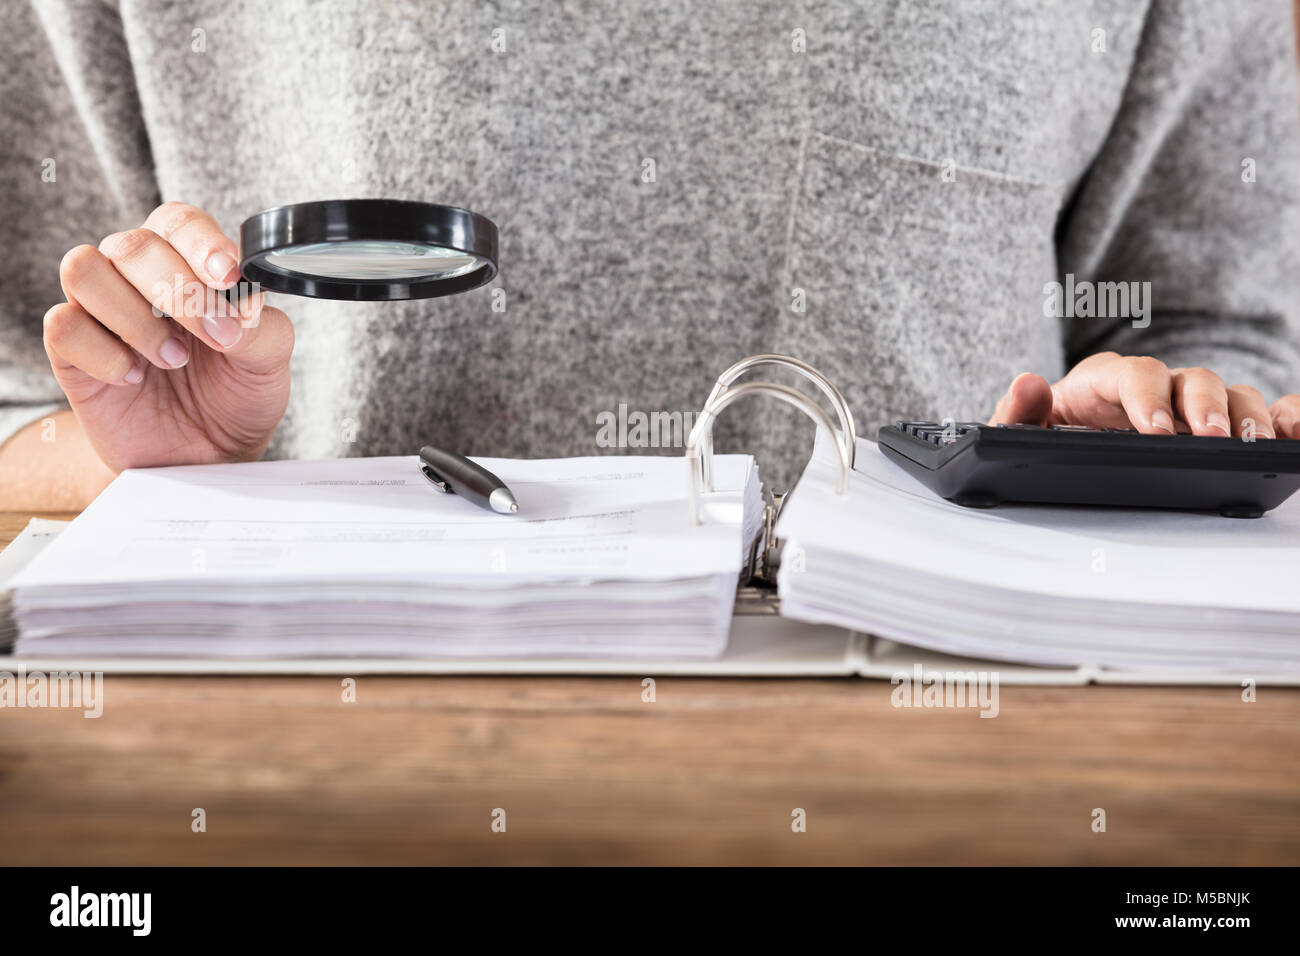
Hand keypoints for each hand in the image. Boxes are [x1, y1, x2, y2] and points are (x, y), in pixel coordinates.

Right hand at [43, 202, 293, 472]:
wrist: (207, 457)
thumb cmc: (235, 397)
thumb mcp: (268, 365)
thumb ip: (262, 328)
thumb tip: (239, 308)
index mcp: (187, 262)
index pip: (179, 222)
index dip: (200, 242)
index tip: (227, 277)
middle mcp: (136, 275)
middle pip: (133, 245)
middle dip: (179, 292)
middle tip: (216, 338)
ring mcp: (100, 310)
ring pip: (84, 270)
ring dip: (135, 317)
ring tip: (174, 359)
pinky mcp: (72, 351)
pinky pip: (63, 325)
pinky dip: (104, 354)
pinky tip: (135, 377)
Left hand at [989, 352, 1299, 438]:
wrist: (1058, 446)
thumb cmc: (1046, 435)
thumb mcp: (1019, 430)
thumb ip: (1015, 412)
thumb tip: (1027, 384)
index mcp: (1103, 380)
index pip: (1133, 374)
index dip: (1146, 398)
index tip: (1154, 430)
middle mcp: (1154, 386)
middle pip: (1190, 379)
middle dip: (1204, 406)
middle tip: (1210, 438)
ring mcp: (1187, 404)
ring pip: (1228, 393)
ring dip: (1245, 415)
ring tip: (1252, 443)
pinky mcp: (1213, 423)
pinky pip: (1255, 411)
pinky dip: (1281, 416)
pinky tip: (1291, 433)